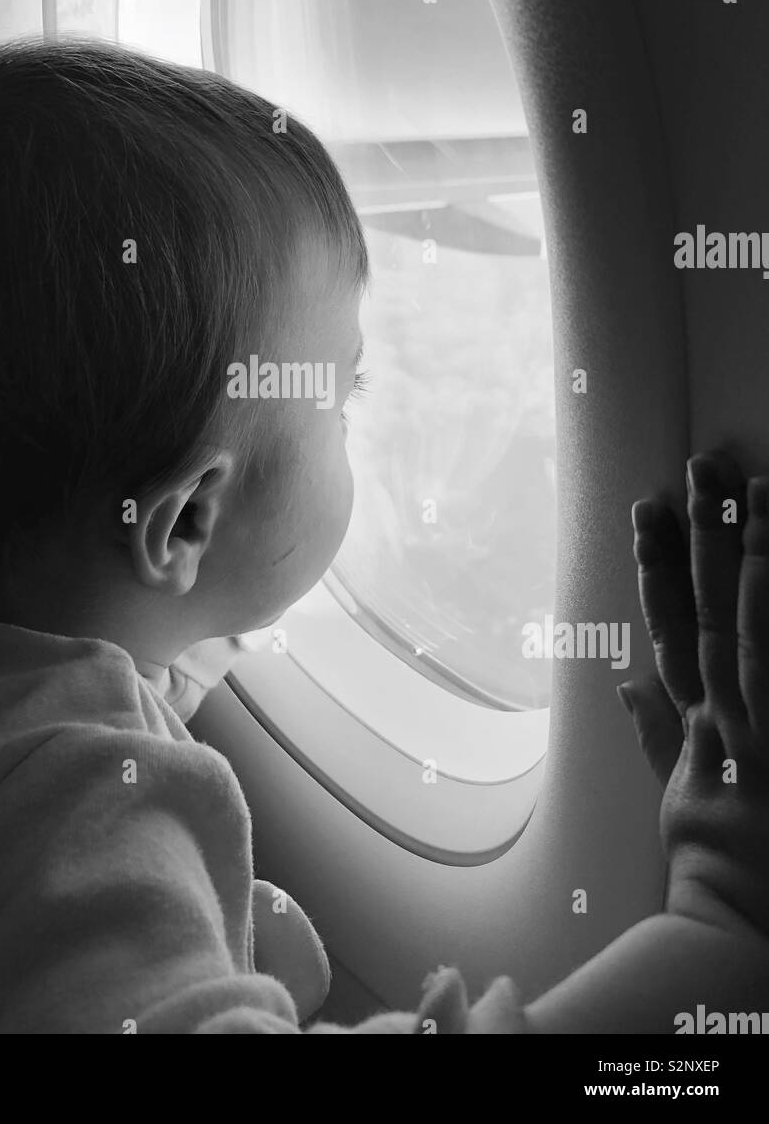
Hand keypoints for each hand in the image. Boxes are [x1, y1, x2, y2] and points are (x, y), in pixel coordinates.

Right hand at [627, 450, 768, 942]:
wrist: (732, 910)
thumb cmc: (715, 858)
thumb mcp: (677, 791)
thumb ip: (652, 731)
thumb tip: (621, 679)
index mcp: (688, 710)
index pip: (667, 619)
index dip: (658, 561)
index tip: (647, 508)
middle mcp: (710, 698)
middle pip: (697, 598)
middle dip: (695, 532)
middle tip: (695, 466)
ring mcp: (742, 711)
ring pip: (733, 610)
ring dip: (731, 545)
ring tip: (737, 484)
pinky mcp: (765, 728)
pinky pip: (765, 650)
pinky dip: (764, 597)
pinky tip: (766, 551)